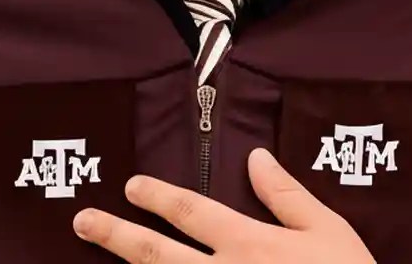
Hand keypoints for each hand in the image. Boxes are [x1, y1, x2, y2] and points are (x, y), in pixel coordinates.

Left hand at [72, 147, 374, 262]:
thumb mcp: (329, 231)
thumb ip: (287, 195)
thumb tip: (255, 157)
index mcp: (250, 244)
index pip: (193, 212)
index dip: (158, 196)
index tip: (132, 185)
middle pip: (157, 254)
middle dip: (116, 235)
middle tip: (82, 220)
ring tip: (95, 251)